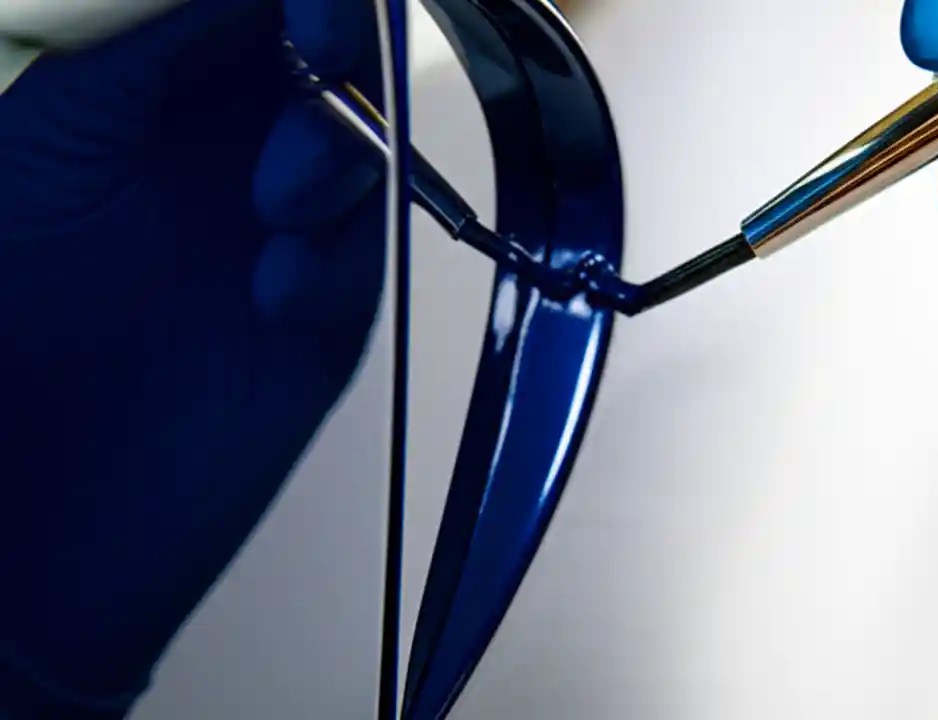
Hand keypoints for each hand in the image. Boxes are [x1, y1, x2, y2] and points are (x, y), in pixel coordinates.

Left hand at [0, 1, 384, 716]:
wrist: (39, 503)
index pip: (249, 10)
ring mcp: (280, 232)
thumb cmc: (9, 312)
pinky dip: (338, 262)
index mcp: (153, 91)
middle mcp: (225, 151)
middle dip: (339, 45)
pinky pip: (369, 257)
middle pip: (329, 58)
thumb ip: (153, 39)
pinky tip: (274, 298)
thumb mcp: (60, 128)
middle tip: (318, 53)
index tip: (309, 9)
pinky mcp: (321, 313)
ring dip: (339, 153)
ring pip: (366, 148)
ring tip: (277, 210)